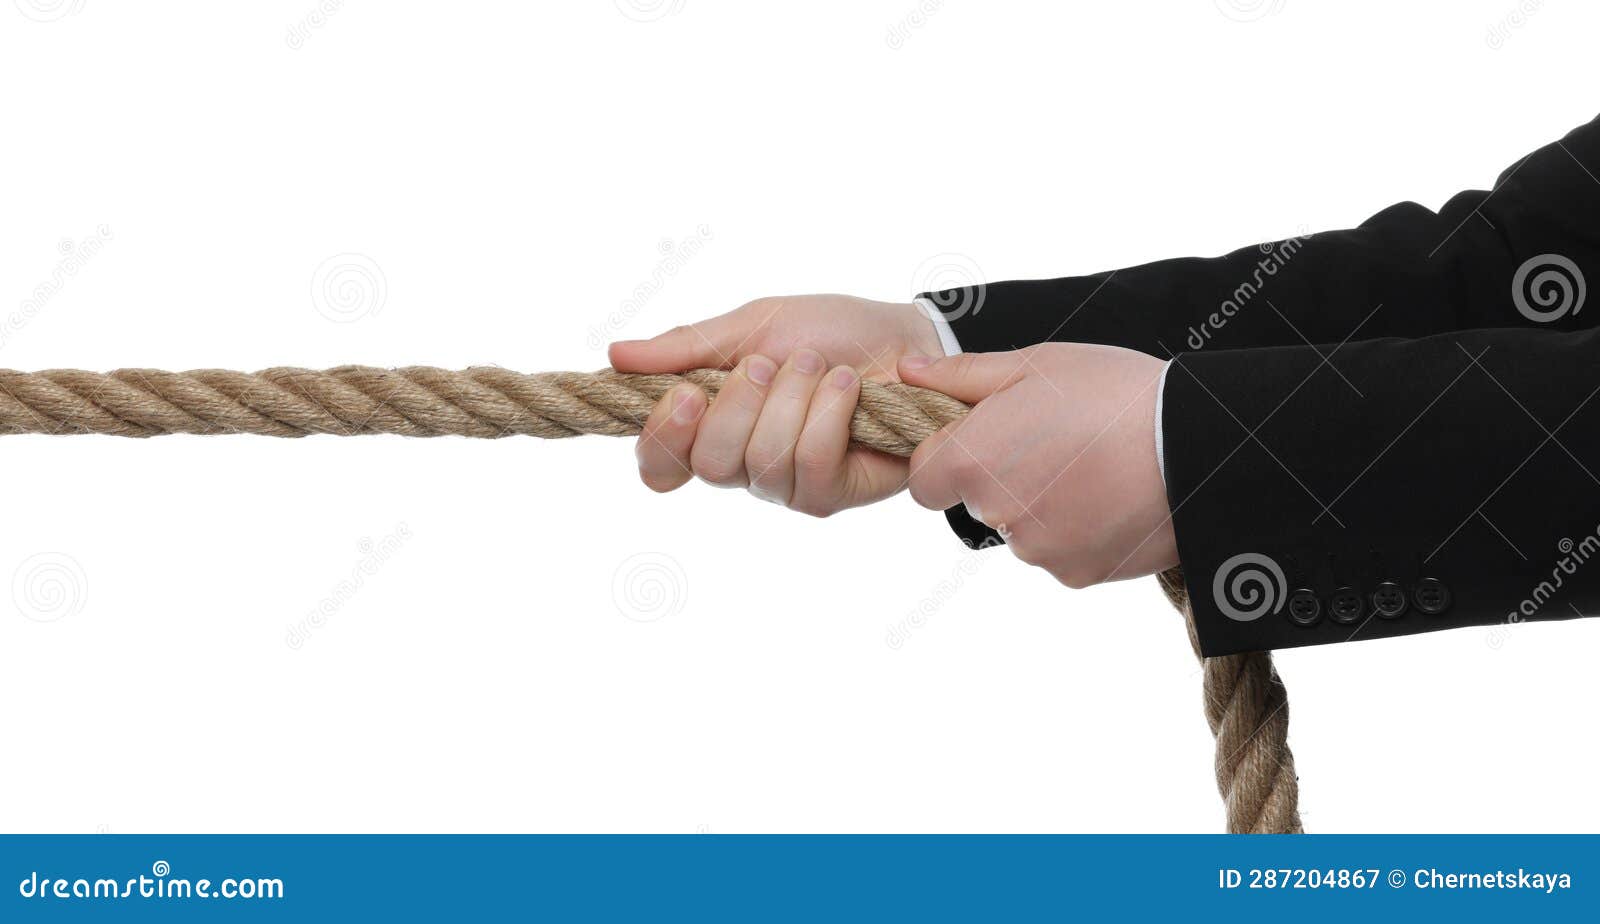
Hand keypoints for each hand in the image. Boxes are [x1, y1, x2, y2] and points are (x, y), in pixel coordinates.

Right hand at [609, 295, 943, 514]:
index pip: (658, 464)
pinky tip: (847, 388)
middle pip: (709, 461)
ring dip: (793, 396)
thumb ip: (687, 347)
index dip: (663, 437)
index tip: (687, 393)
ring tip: (819, 366)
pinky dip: (828, 412)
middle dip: (741, 400)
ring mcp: (784, 485)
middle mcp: (740, 464)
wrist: (905, 339)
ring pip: (761, 459)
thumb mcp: (752, 326)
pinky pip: (809, 461)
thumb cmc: (829, 332)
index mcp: (710, 424)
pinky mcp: (828, 494)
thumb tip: (616, 354)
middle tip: (769, 363)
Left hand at [898, 343, 1176, 586]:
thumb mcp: (1036, 364)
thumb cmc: (1114, 393)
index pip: (924, 478)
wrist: (1198, 446)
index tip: (989, 436)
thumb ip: (962, 376)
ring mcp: (1036, 550)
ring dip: (1042, 505)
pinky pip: (1060, 553)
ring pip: (1020, 529)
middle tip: (1056, 441)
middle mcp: (995, 513)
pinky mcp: (1076, 573)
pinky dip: (1078, 531)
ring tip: (1093, 466)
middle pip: (975, 502)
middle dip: (1001, 476)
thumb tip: (907, 372)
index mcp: (973, 460)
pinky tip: (1111, 496)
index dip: (950, 456)